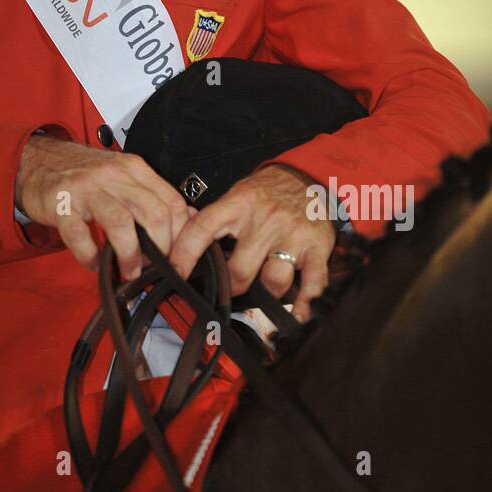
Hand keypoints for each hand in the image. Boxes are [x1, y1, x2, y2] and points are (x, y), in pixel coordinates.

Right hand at [15, 134, 195, 280]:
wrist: (36, 161)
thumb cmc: (83, 175)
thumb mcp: (121, 176)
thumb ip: (150, 195)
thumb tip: (187, 220)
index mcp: (133, 168)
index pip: (173, 201)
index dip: (180, 235)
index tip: (176, 256)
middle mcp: (113, 175)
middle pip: (153, 213)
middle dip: (159, 249)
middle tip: (153, 268)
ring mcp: (86, 189)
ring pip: (121, 223)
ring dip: (130, 256)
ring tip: (129, 272)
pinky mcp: (61, 206)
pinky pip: (81, 237)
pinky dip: (91, 257)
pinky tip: (95, 263)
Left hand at [167, 163, 335, 323]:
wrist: (309, 177)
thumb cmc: (269, 191)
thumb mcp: (238, 194)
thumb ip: (215, 219)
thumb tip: (179, 240)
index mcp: (239, 204)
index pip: (203, 228)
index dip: (184, 253)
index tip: (175, 273)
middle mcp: (265, 220)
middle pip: (240, 270)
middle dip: (231, 288)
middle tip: (230, 291)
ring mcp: (292, 235)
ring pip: (273, 281)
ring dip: (266, 296)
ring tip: (263, 295)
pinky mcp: (317, 248)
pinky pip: (313, 282)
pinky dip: (306, 303)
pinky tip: (299, 314)